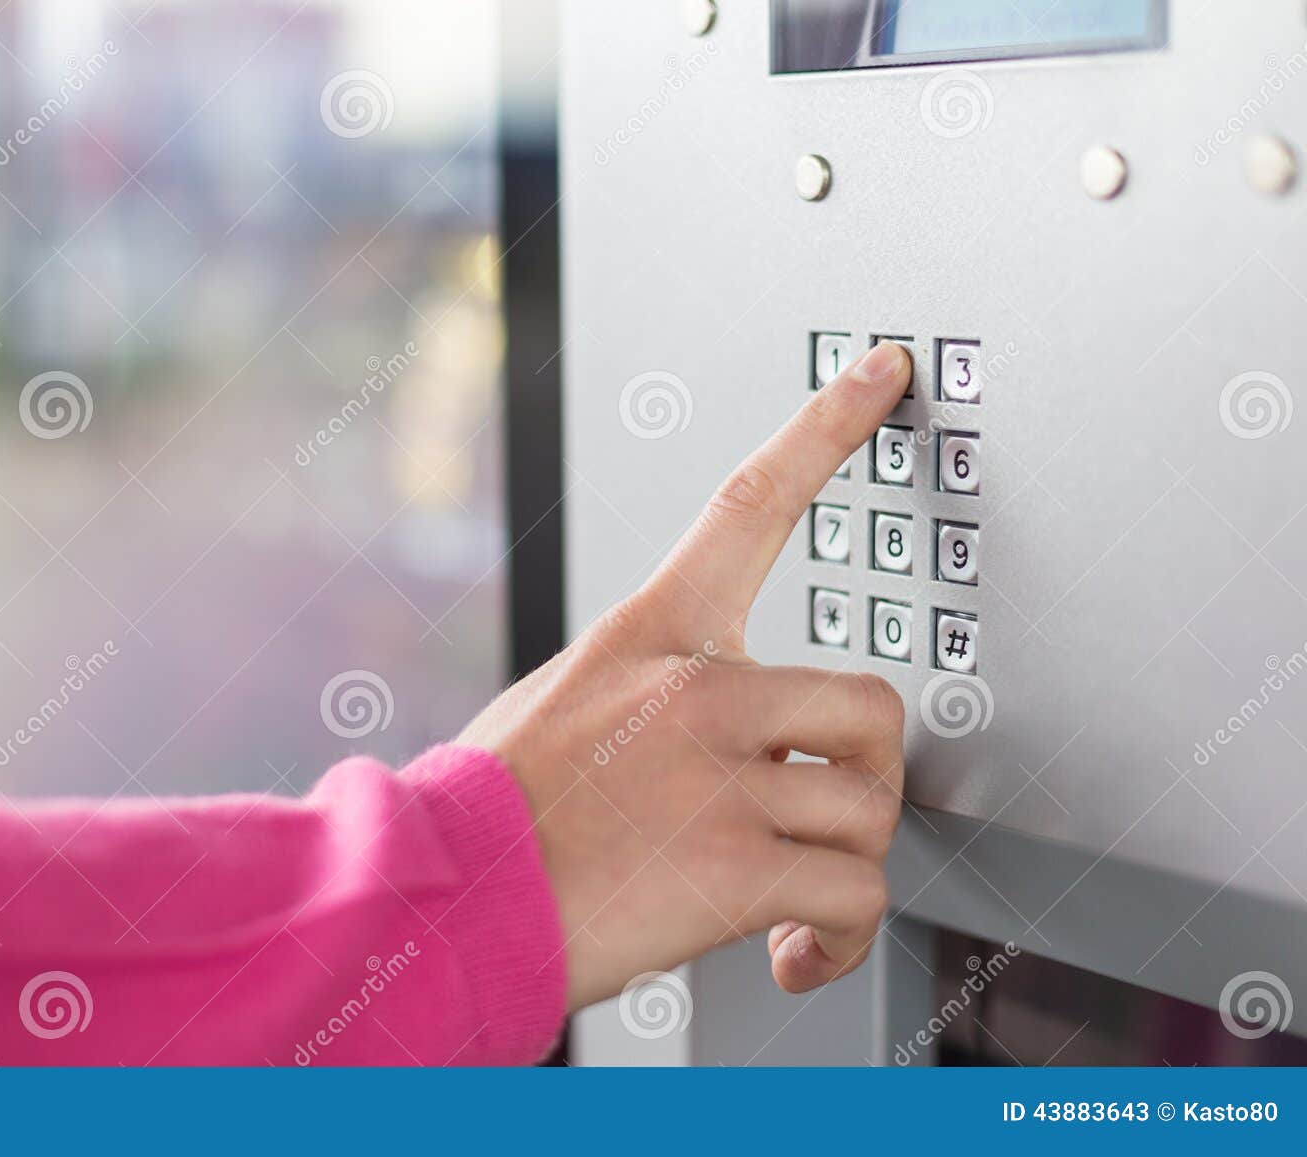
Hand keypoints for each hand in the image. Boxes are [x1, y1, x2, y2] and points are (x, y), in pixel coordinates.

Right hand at [459, 342, 912, 1009]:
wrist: (444, 897)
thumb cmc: (499, 808)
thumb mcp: (567, 703)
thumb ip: (659, 694)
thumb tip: (740, 728)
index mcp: (651, 634)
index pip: (751, 503)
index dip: (827, 426)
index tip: (885, 371)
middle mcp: (696, 691)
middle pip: (872, 704)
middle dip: (868, 775)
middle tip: (830, 812)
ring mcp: (720, 778)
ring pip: (872, 811)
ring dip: (846, 867)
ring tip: (796, 902)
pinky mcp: (735, 869)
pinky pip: (855, 896)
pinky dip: (839, 939)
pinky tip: (795, 950)